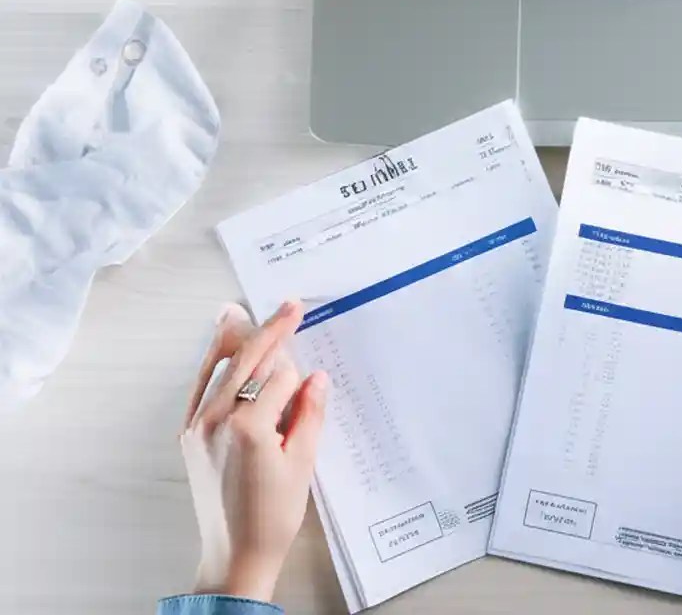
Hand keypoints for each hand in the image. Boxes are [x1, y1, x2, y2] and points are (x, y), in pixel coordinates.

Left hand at [179, 301, 328, 601]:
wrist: (234, 553)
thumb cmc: (272, 516)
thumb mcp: (302, 463)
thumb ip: (309, 414)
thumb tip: (315, 379)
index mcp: (248, 426)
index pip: (278, 377)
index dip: (297, 368)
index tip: (308, 344)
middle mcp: (214, 420)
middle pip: (244, 361)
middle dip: (268, 331)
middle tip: (287, 307)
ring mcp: (196, 426)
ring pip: (215, 369)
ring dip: (233, 341)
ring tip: (239, 312)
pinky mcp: (187, 435)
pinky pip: (200, 388)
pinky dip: (212, 367)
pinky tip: (220, 352)